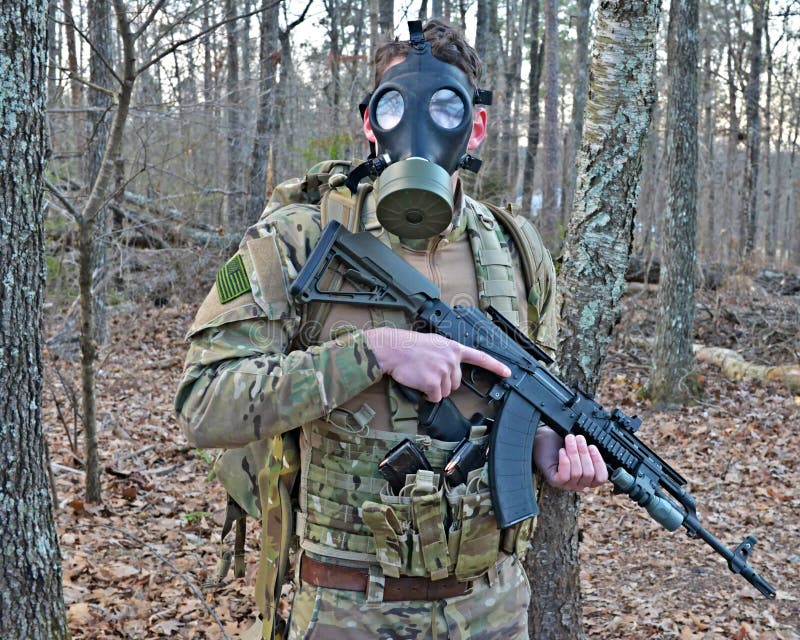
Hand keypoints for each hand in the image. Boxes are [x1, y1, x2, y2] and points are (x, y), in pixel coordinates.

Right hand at [363, 327, 510, 402]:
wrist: (393, 349)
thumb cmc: (409, 346)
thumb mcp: (434, 343)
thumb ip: (447, 353)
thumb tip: (452, 368)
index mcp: (454, 348)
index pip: (480, 357)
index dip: (495, 366)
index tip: (508, 373)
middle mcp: (452, 359)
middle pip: (456, 383)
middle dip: (443, 382)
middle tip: (428, 372)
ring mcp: (444, 371)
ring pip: (445, 392)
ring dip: (434, 389)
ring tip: (421, 375)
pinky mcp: (434, 382)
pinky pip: (435, 398)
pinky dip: (427, 395)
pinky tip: (418, 384)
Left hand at [533, 429, 607, 490]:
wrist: (542, 440)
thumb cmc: (560, 442)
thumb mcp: (579, 446)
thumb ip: (590, 450)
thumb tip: (598, 447)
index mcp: (588, 476)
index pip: (601, 478)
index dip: (599, 462)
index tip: (592, 446)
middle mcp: (579, 483)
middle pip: (589, 473)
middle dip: (584, 452)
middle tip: (578, 438)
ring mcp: (566, 484)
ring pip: (577, 473)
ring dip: (574, 453)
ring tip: (569, 439)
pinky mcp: (555, 481)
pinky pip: (564, 475)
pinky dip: (564, 462)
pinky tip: (562, 451)